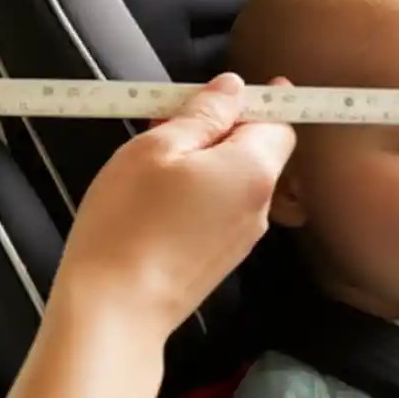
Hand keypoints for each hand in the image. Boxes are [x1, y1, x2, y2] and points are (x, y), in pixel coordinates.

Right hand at [54, 73, 295, 338]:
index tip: (224, 90)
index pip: (281, 122)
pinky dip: (200, 191)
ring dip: (206, 160)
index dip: (257, 101)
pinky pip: (222, 208)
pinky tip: (157, 196)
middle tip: (166, 120)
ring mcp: (246, 235)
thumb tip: (234, 87)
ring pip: (237, 180)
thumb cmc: (129, 222)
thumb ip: (204, 113)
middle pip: (259, 150)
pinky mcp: (224, 257)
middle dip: (221, 129)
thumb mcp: (157, 148)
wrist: (117, 310)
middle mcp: (262, 204)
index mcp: (255, 170)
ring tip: (152, 158)